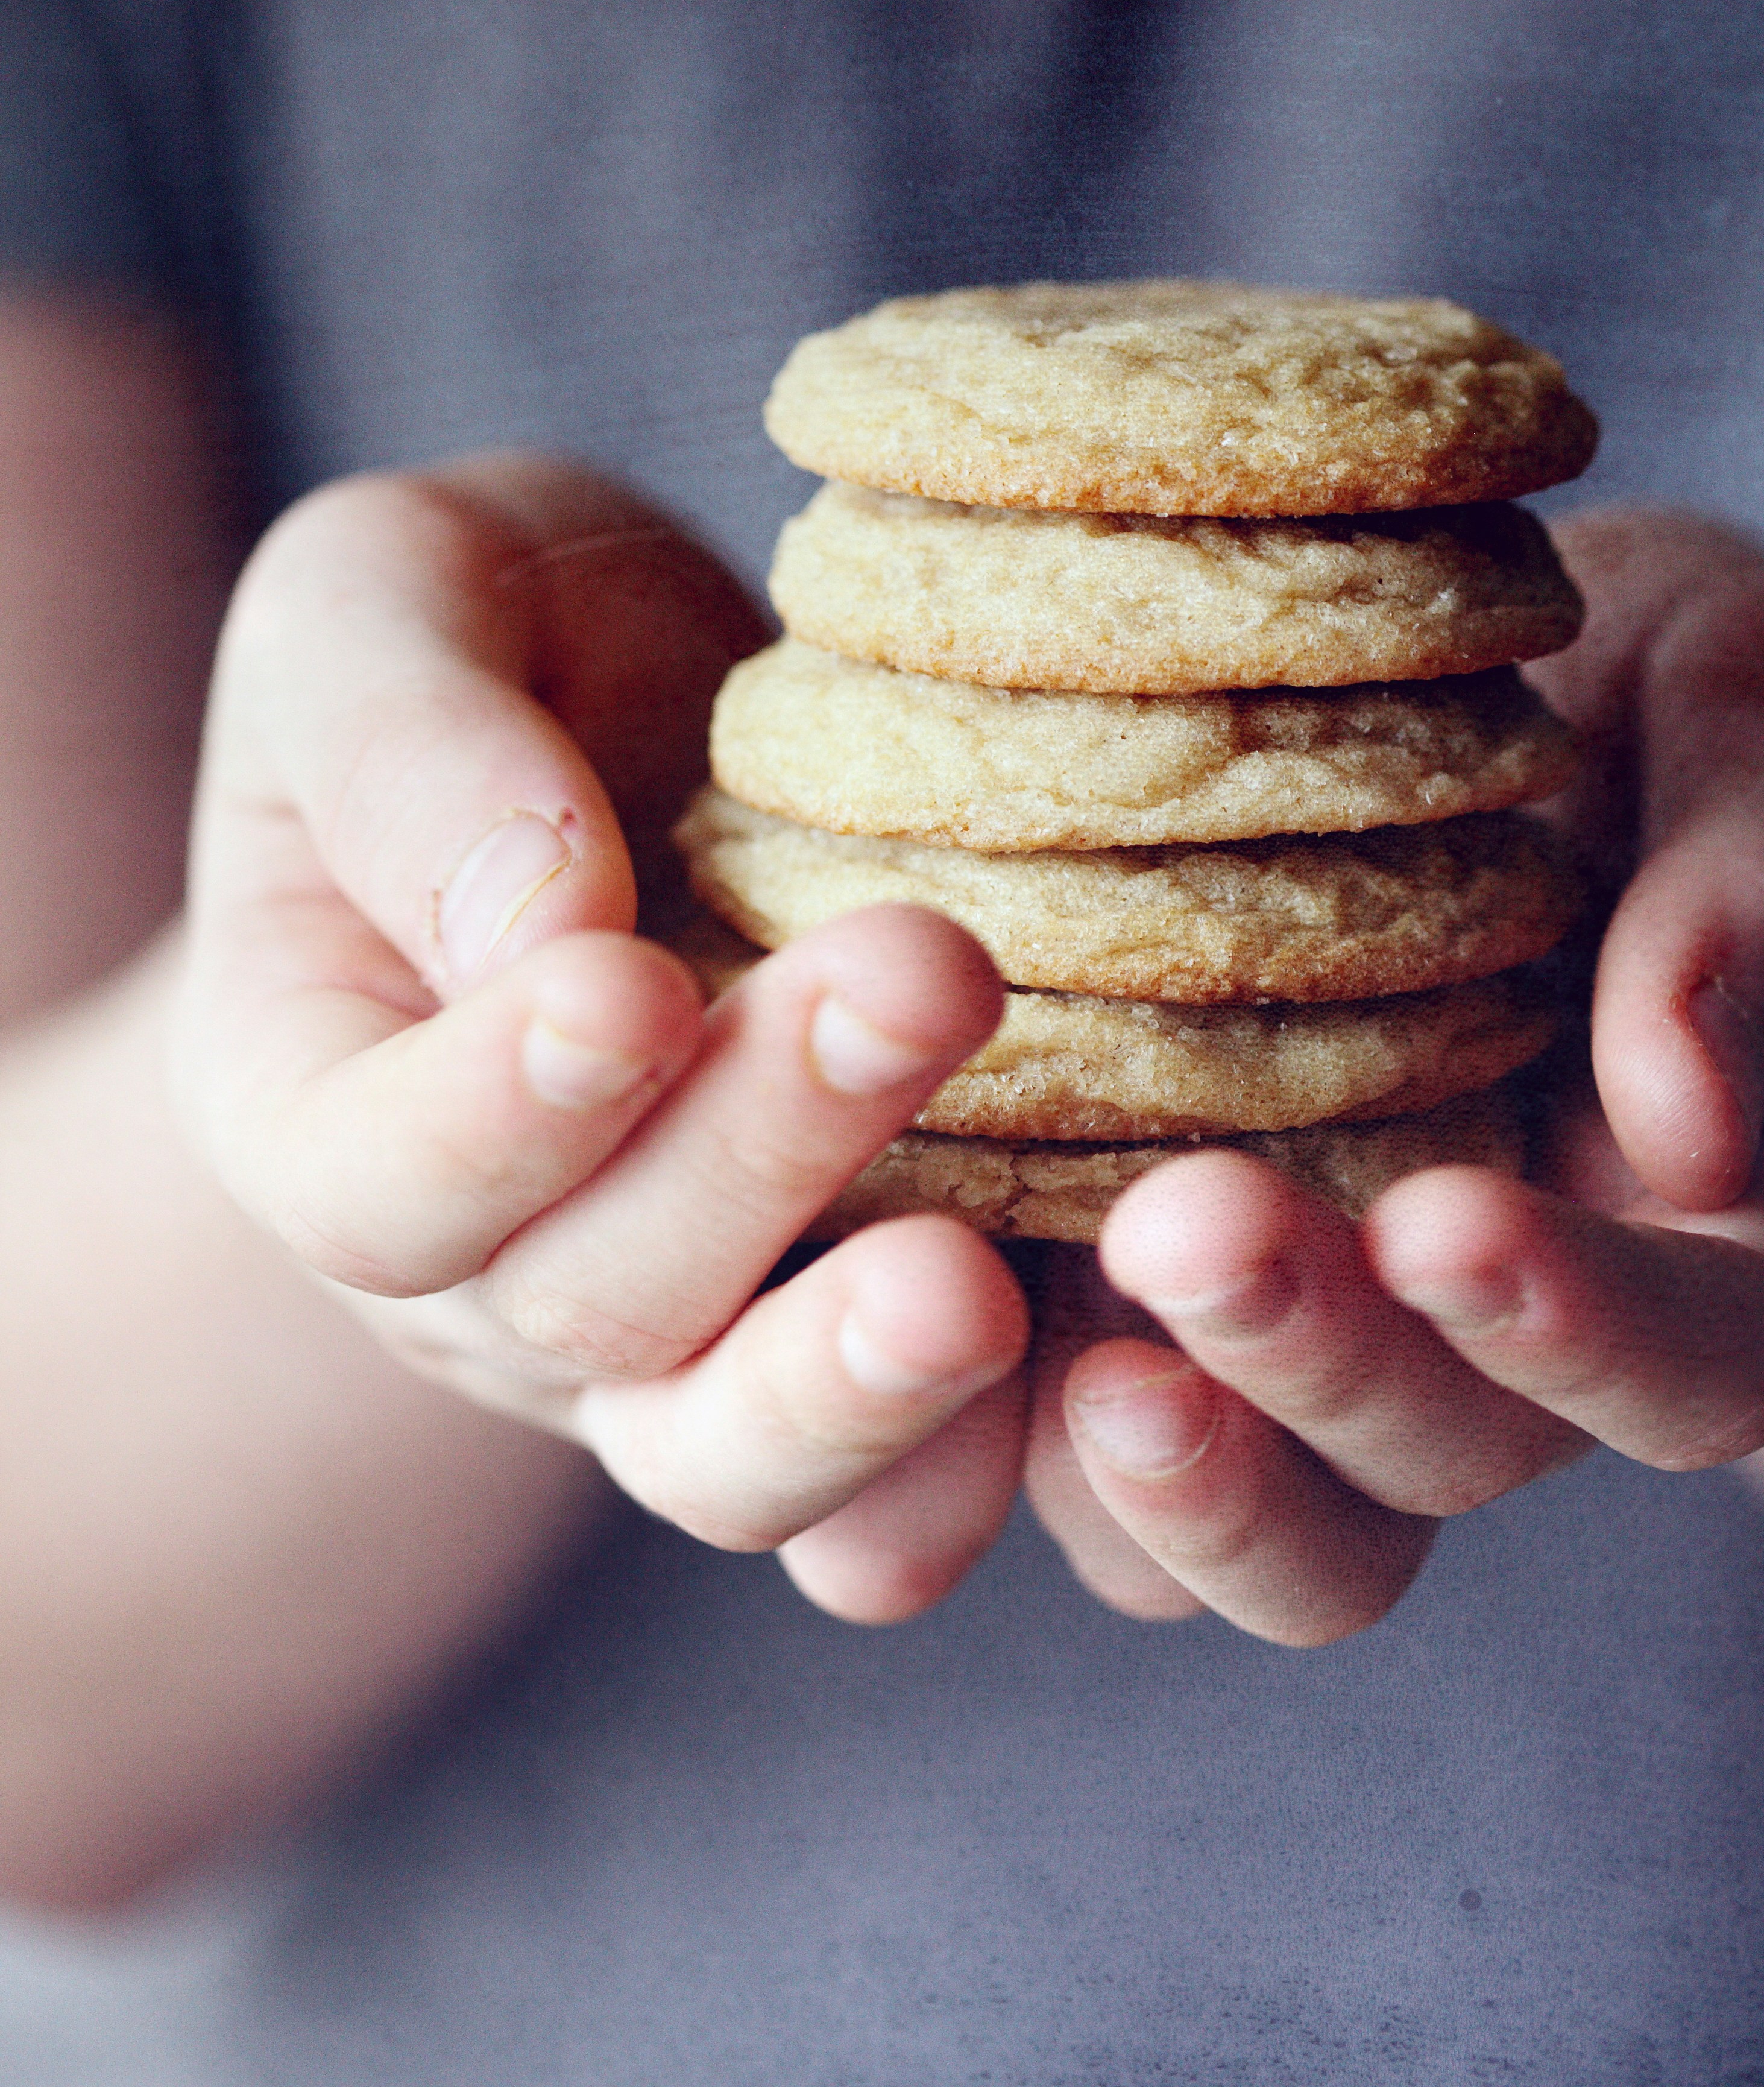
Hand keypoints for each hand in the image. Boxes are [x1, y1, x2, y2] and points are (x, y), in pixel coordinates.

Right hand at [173, 454, 1035, 1620]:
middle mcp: (487, 1278)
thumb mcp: (390, 599)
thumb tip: (538, 928)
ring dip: (862, 1391)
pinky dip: (1015, 1454)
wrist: (663, 721)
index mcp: (321, 1102)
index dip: (495, 1115)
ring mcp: (680, 1343)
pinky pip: (917, 1487)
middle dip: (757, 1159)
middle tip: (926, 979)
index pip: (373, 1179)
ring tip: (982, 1291)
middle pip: (594, 1306)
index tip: (633, 988)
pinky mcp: (866, 1347)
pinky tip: (1119, 1364)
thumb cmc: (499, 640)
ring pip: (741, 1465)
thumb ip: (408, 747)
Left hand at [1020, 509, 1763, 1641]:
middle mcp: (1531, 1343)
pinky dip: (1012, 1430)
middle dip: (1321, 1370)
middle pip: (1446, 1462)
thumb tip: (1694, 1122)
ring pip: (1272, 1528)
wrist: (1541, 712)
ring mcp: (1346, 1341)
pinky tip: (914, 1300)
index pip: (1697, 1365)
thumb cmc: (1707, 712)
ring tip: (1067, 1360)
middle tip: (1187, 1227)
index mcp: (1735, 1243)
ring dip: (1177, 1473)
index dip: (1580, 1328)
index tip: (1447, 1221)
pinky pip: (1093, 1447)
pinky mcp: (1163, 1301)